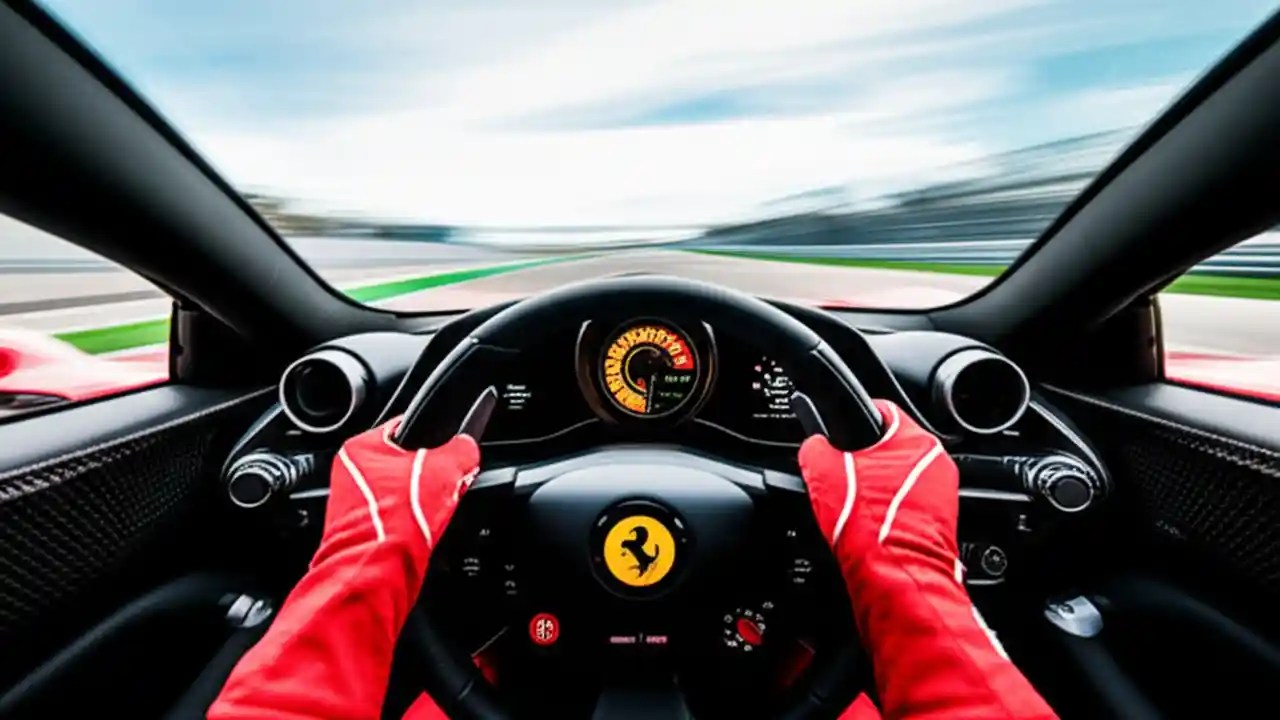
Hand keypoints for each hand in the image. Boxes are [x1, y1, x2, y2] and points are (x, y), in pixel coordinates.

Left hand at [314, 417, 479, 580]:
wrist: (377, 573)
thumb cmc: (398, 519)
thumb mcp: (444, 471)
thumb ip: (460, 450)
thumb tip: (467, 446)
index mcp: (361, 448)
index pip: (405, 429)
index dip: (435, 439)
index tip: (453, 452)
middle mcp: (350, 475)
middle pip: (405, 464)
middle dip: (431, 476)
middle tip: (449, 484)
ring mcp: (353, 506)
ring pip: (402, 493)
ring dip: (424, 501)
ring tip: (437, 510)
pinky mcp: (362, 533)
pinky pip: (397, 519)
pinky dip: (412, 523)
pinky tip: (424, 529)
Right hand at [798, 401, 1056, 718]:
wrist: (895, 582)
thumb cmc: (869, 528)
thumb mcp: (823, 474)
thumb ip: (815, 448)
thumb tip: (813, 446)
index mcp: (916, 442)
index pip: (883, 412)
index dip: (854, 420)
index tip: (838, 434)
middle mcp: (937, 466)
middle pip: (891, 450)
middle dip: (863, 462)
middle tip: (839, 477)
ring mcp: (941, 499)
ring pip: (898, 480)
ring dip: (874, 489)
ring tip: (852, 507)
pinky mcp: (937, 527)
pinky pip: (905, 509)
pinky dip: (885, 514)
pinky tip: (867, 528)